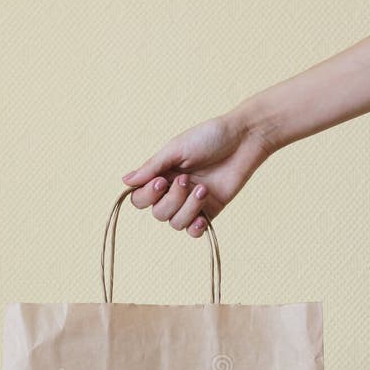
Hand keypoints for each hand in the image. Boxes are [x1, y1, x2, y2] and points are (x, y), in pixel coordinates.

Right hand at [121, 110, 272, 237]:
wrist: (243, 140)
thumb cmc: (209, 137)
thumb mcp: (176, 149)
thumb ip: (151, 167)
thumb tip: (125, 181)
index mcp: (161, 175)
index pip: (140, 199)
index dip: (147, 195)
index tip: (162, 181)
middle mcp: (173, 191)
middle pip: (157, 214)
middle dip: (172, 199)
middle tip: (187, 179)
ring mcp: (191, 203)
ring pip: (175, 224)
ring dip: (188, 208)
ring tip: (203, 188)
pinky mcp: (210, 211)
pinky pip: (194, 232)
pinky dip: (195, 227)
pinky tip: (202, 217)